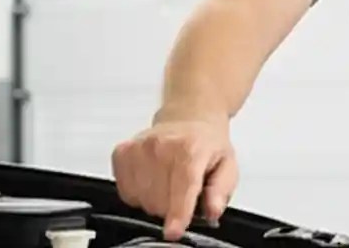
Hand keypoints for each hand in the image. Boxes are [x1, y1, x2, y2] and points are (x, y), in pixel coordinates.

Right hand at [111, 116, 238, 239]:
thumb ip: (221, 190)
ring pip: (142, 201)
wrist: (188, 116)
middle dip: (173, 207)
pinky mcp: (122, 153)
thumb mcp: (227, 165)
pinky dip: (139, 194)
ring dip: (156, 201)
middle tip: (183, 189)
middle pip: (160, 203)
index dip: (178, 213)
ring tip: (169, 180)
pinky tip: (152, 177)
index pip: (182, 187)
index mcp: (191, 149)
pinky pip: (126, 194)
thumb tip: (213, 210)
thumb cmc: (206, 142)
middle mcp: (162, 146)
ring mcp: (138, 148)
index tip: (173, 231)